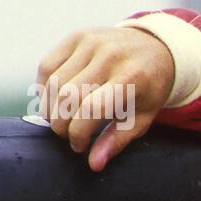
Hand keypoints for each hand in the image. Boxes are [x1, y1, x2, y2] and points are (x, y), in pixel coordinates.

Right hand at [34, 26, 175, 171]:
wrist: (156, 47)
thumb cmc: (149, 89)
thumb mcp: (143, 117)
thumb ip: (118, 140)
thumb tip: (94, 164)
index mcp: (131, 78)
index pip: (91, 110)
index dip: (78, 133)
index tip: (79, 146)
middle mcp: (110, 56)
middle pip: (68, 97)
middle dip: (60, 124)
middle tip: (67, 136)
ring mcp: (91, 42)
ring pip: (53, 82)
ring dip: (49, 108)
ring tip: (59, 121)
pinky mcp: (77, 36)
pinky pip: (47, 65)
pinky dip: (43, 87)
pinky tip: (53, 101)